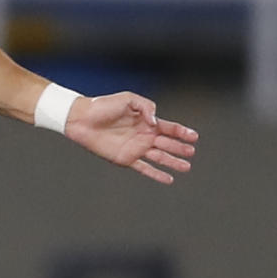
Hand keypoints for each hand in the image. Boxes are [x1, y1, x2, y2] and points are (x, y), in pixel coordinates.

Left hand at [64, 92, 197, 184]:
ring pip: (160, 157)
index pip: (169, 128)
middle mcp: (143, 135)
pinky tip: (168, 179)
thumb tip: (156, 123)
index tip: (194, 137)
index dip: (182, 132)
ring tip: (186, 167)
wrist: (82, 119)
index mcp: (146, 121)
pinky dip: (156, 174)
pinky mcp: (125, 159)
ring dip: (173, 162)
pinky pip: (144, 168)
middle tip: (192, 152)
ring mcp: (135, 148)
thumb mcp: (128, 99)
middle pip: (167, 144)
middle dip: (180, 148)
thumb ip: (146, 107)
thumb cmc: (103, 106)